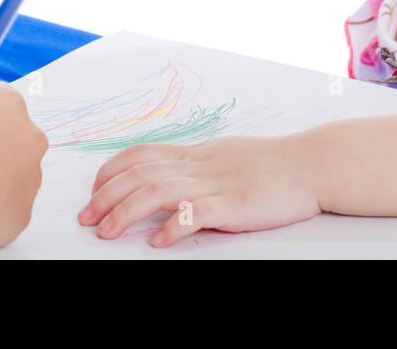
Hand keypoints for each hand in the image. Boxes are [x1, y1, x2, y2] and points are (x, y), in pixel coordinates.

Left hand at [77, 134, 320, 246]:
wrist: (311, 163)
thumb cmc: (273, 164)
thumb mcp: (227, 156)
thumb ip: (198, 167)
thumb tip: (169, 178)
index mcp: (197, 154)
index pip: (142, 154)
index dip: (112, 171)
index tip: (94, 190)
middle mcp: (200, 165)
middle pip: (140, 173)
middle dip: (105, 196)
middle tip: (85, 218)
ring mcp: (216, 183)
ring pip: (158, 190)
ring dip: (126, 212)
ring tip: (106, 232)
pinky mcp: (235, 203)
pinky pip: (196, 212)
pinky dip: (173, 226)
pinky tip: (159, 241)